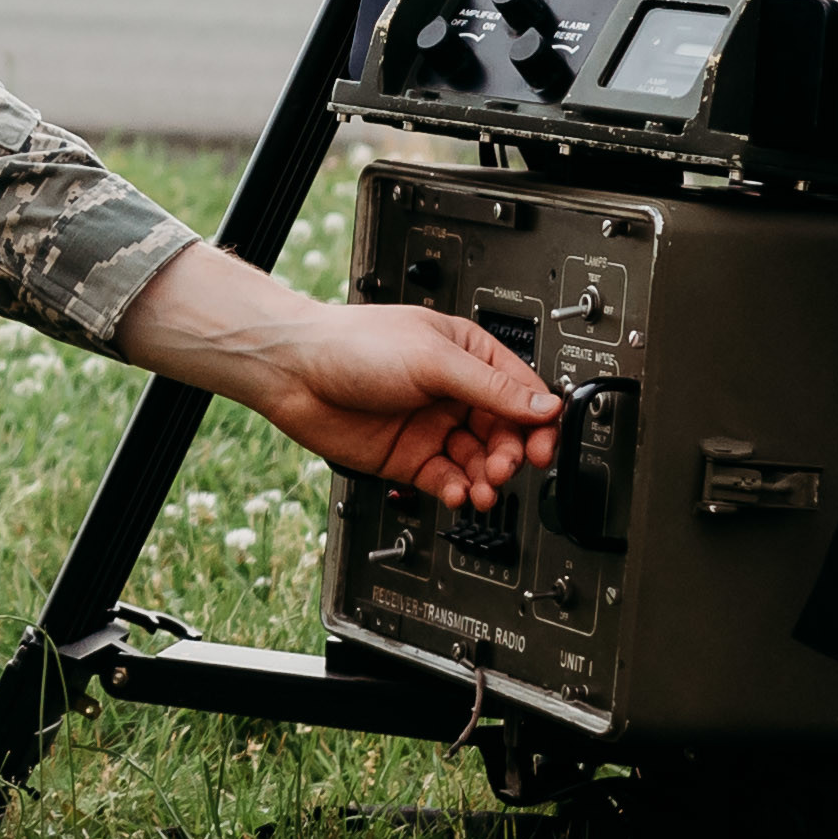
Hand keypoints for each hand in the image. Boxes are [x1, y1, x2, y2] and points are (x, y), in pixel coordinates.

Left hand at [115, 243, 557, 509]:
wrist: (294, 371)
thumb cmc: (355, 344)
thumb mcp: (434, 359)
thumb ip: (491, 387)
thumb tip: (543, 406)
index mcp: (469, 355)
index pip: (521, 391)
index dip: (537, 420)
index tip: (543, 445)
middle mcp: (454, 392)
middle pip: (504, 433)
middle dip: (511, 454)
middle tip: (505, 468)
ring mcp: (431, 426)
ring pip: (478, 461)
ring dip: (487, 478)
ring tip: (484, 489)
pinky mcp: (409, 458)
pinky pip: (446, 480)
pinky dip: (457, 490)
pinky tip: (458, 493)